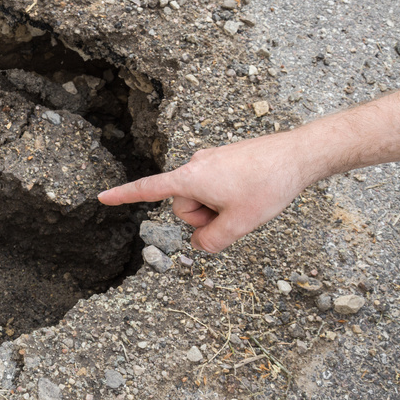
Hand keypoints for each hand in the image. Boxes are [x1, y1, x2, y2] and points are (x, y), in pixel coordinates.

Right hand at [98, 132, 311, 252]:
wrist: (298, 155)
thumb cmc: (269, 186)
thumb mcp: (239, 224)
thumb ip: (211, 242)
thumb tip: (199, 244)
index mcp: (190, 178)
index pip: (148, 189)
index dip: (122, 196)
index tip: (101, 197)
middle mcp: (194, 165)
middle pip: (183, 205)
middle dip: (203, 216)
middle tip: (235, 213)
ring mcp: (209, 161)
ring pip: (201, 197)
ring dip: (218, 207)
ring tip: (246, 200)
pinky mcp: (224, 160)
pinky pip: (215, 186)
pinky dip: (228, 196)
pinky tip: (251, 191)